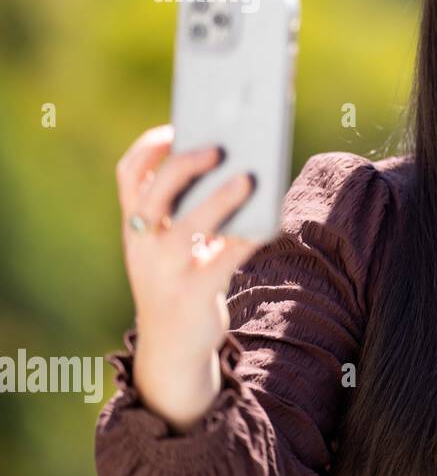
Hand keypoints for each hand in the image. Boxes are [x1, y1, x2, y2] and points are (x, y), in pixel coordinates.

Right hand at [115, 124, 260, 427]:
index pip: (129, 176)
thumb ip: (190, 211)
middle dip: (184, 166)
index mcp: (135, 226)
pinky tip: (269, 222)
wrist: (172, 349)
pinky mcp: (193, 295)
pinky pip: (223, 260)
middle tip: (218, 148)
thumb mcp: (171, 245)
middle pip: (155, 194)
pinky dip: (247, 238)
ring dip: (218, 200)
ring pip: (186, 228)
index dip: (149, 147)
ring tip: (247, 179)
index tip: (176, 127)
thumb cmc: (180, 281)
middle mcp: (143, 245)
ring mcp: (165, 271)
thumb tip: (237, 166)